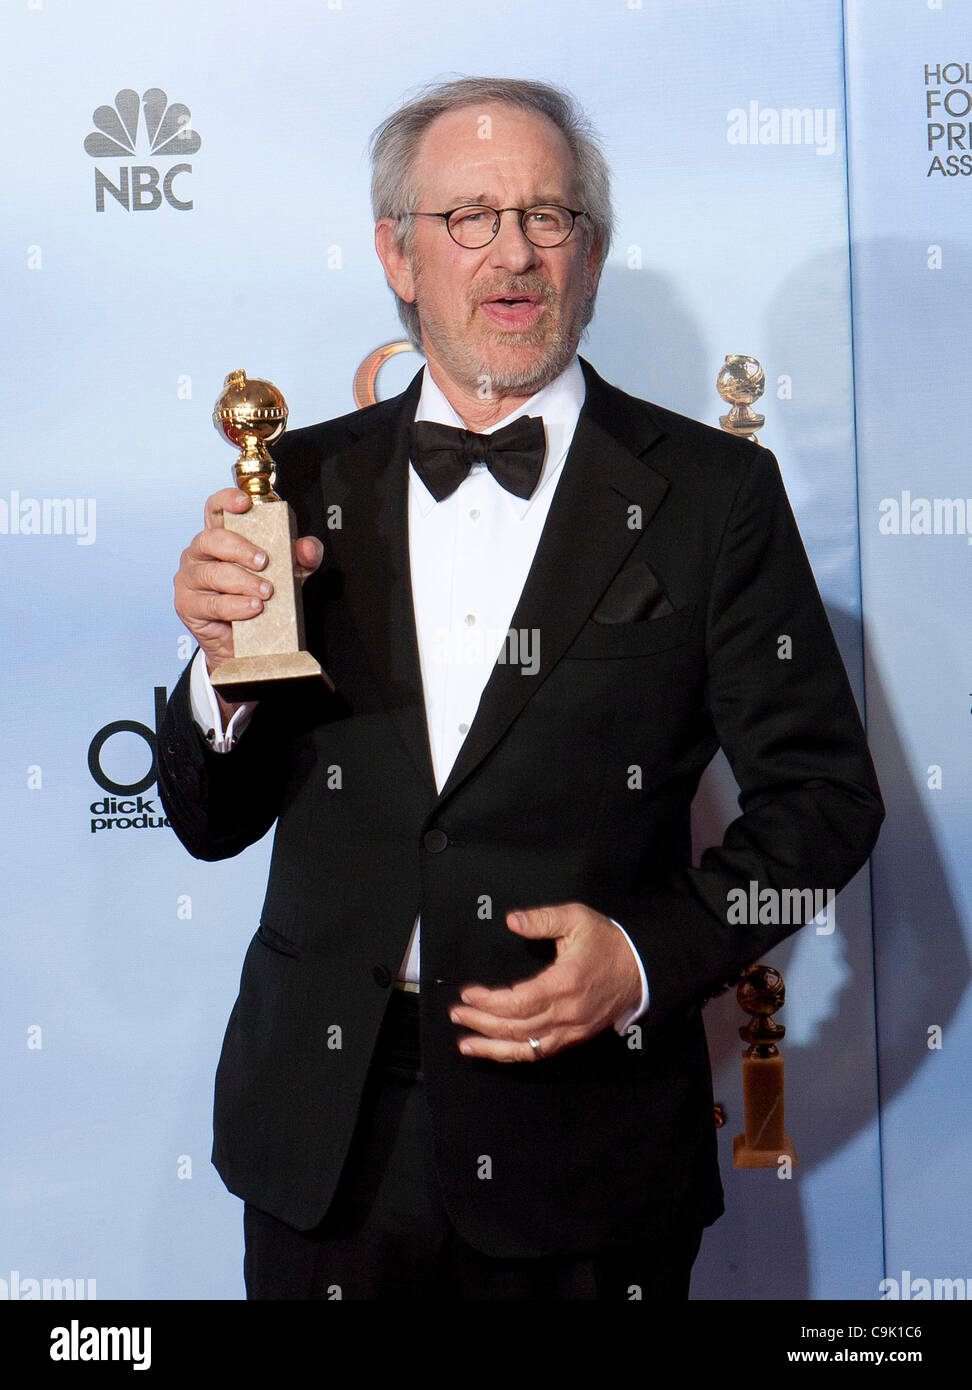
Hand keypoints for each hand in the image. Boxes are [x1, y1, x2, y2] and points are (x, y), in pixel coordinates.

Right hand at [173, 487, 323, 701]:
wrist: (247, 642)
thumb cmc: (259, 598)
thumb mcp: (288, 574)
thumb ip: (301, 558)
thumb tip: (307, 548)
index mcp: (220, 538)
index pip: (215, 509)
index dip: (226, 500)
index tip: (245, 503)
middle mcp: (200, 554)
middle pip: (211, 538)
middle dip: (239, 548)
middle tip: (264, 562)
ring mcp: (190, 579)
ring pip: (212, 573)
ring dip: (242, 581)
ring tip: (266, 592)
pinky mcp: (188, 605)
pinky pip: (211, 603)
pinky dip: (235, 605)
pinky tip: (253, 607)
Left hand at [450, 903, 641, 1062]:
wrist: (640, 970)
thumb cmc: (607, 943)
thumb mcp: (577, 919)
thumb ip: (542, 919)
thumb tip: (512, 921)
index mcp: (564, 983)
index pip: (518, 1002)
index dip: (489, 1001)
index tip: (468, 992)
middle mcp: (566, 1013)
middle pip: (516, 1027)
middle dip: (482, 1022)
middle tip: (456, 1013)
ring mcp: (571, 1030)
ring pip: (526, 1047)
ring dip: (492, 1047)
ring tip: (465, 1044)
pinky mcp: (574, 1038)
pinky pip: (540, 1053)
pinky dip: (515, 1055)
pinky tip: (495, 1052)